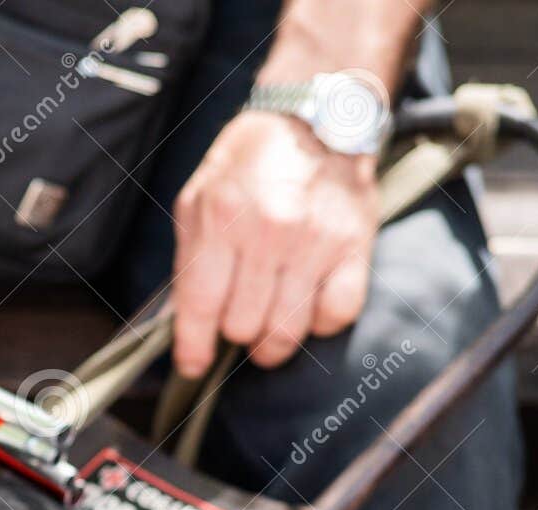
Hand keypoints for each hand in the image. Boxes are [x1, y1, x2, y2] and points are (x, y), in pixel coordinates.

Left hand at [169, 110, 377, 375]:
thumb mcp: (198, 198)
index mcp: (220, 220)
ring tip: (268, 321)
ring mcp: (315, 242)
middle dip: (234, 332)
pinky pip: (335, 316)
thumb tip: (184, 322)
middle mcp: (268, 233)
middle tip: (238, 317)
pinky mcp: (354, 248)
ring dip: (273, 339)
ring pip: (286, 332)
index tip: (193, 365)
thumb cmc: (249, 163)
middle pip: (243, 327)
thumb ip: (189, 258)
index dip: (193, 347)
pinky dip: (318, 322)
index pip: (201, 306)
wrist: (314, 116)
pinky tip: (306, 305)